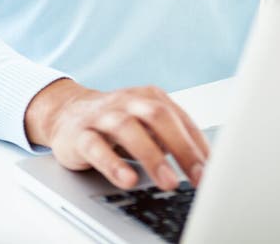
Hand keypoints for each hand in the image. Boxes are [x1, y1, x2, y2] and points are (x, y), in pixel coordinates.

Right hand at [24, 79, 209, 190]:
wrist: (67, 112)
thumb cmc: (116, 122)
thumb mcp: (146, 124)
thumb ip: (170, 139)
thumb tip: (201, 166)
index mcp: (149, 97)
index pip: (180, 118)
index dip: (198, 145)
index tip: (212, 171)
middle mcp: (128, 101)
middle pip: (158, 116)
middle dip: (181, 147)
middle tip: (197, 176)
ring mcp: (103, 116)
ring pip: (128, 129)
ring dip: (152, 156)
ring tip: (169, 183)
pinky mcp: (80, 134)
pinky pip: (96, 147)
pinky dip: (113, 164)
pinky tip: (128, 180)